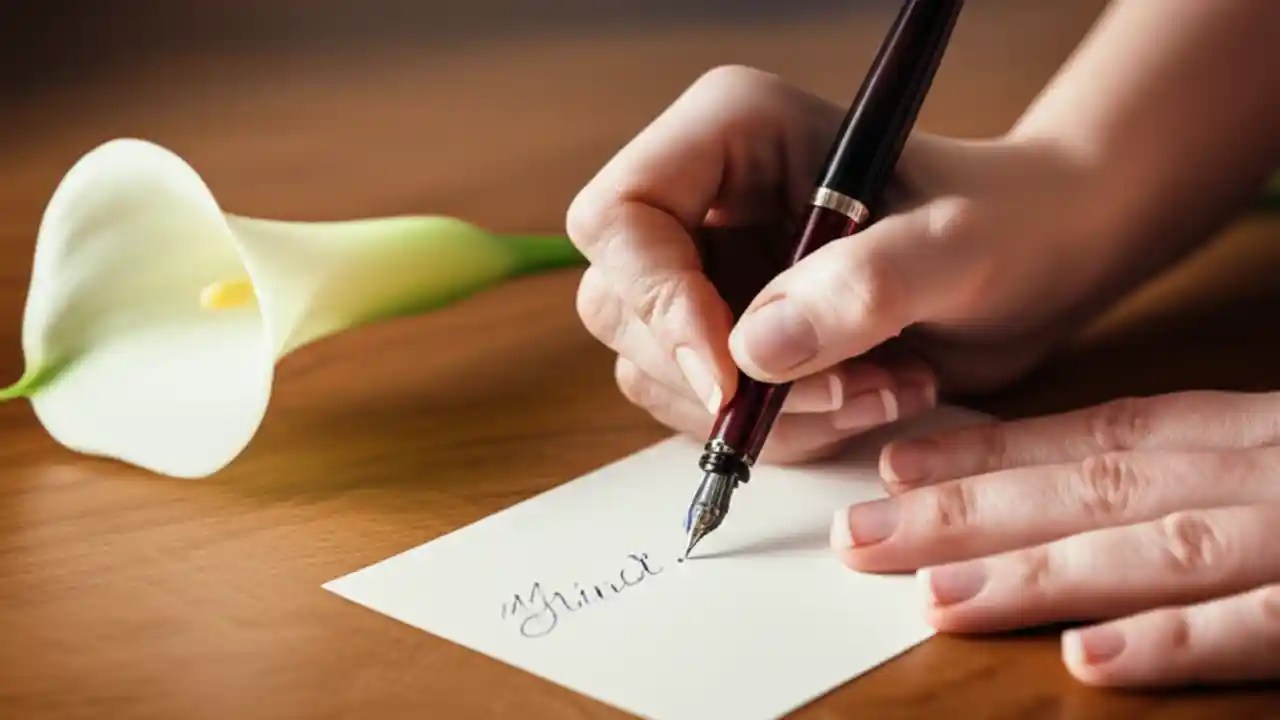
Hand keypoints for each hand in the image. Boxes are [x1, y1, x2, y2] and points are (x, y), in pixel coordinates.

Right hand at [568, 65, 1128, 462]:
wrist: (1042, 262)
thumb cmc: (1010, 220)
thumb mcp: (957, 243)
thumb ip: (864, 286)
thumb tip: (752, 354)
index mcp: (728, 136)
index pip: (620, 216)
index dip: (654, 296)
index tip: (731, 370)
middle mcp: (702, 204)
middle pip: (624, 307)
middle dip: (723, 375)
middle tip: (841, 391)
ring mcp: (710, 273)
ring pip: (661, 371)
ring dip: (766, 414)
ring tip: (879, 390)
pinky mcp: (731, 336)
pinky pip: (707, 411)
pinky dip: (783, 431)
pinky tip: (867, 400)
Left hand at [830, 391, 1279, 686]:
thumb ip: (1196, 472)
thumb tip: (1080, 492)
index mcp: (1245, 435)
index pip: (1098, 436)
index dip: (989, 451)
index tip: (894, 466)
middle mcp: (1259, 474)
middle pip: (1095, 488)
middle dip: (969, 512)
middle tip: (861, 533)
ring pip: (1155, 550)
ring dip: (1038, 572)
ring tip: (936, 594)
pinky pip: (1259, 624)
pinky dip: (1171, 641)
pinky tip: (1083, 658)